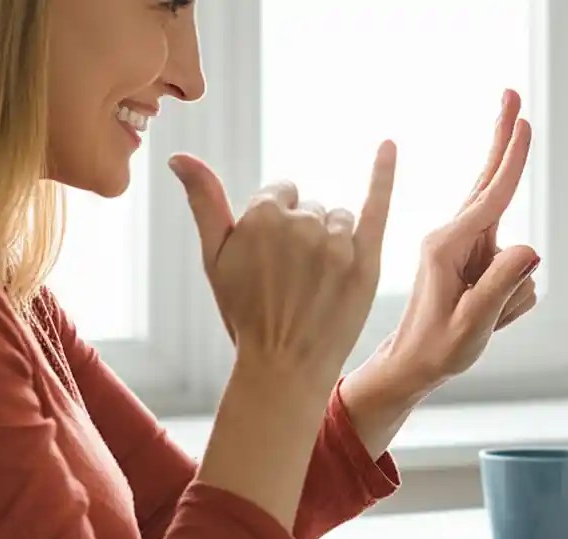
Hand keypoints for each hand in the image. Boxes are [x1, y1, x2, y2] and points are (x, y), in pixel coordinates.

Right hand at [170, 142, 396, 388]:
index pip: (280, 195)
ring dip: (332, 240)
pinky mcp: (366, 261)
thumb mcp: (215, 258)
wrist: (284, 366)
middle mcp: (301, 223)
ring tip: (318, 284)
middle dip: (303, 235)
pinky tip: (389, 144)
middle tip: (294, 282)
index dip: (275, 227)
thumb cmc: (245, 314)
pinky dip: (383, 172)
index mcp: (262, 216)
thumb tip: (178, 155)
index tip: (272, 261)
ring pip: (339, 218)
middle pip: (311, 208)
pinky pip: (377, 205)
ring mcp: (337, 243)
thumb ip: (204, 202)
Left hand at [377, 89, 537, 388]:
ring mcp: (465, 248)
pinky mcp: (475, 260)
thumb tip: (531, 249)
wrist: (412, 367)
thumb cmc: (438, 350)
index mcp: (447, 247)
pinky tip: (487, 318)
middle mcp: (454, 239)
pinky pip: (514, 271)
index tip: (522, 123)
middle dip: (504, 143)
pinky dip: (510, 298)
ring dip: (510, 291)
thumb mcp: (472, 324)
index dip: (511, 160)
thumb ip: (501, 286)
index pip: (491, 197)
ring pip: (515, 253)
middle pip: (491, 185)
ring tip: (484, 323)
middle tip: (512, 97)